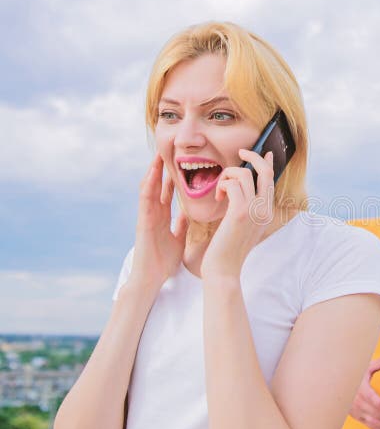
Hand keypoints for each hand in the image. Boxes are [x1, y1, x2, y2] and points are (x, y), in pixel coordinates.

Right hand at [127, 154, 187, 299]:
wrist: (152, 278)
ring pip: (149, 190)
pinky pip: (144, 202)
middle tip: (166, 149)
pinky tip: (151, 176)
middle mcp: (153, 213)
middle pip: (157, 186)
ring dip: (152, 173)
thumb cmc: (163, 261)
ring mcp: (146, 217)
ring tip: (157, 156)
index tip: (179, 161)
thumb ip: (181, 225)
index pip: (167, 192)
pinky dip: (147, 188)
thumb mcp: (178, 238)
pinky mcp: (142, 223)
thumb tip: (187, 213)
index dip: (172, 177)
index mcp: (162, 217)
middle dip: (161, 169)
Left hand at [201, 150, 274, 280]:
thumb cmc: (228, 250)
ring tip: (221, 189)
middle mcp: (265, 210)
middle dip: (253, 156)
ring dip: (228, 175)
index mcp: (267, 213)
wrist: (224, 269)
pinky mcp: (240, 212)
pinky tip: (218, 196)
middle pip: (265, 171)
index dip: (268, 164)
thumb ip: (246, 209)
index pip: (271, 181)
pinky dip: (223, 185)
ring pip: (244, 174)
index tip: (265, 153)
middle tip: (242, 151)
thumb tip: (241, 188)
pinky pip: (232, 184)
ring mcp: (255, 211)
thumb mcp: (243, 227)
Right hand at [349, 351, 379, 428]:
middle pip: (377, 414)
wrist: (336, 388)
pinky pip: (374, 428)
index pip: (372, 399)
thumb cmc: (354, 375)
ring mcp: (358, 413)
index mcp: (360, 390)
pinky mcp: (360, 419)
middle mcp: (358, 404)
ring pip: (376, 424)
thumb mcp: (365, 367)